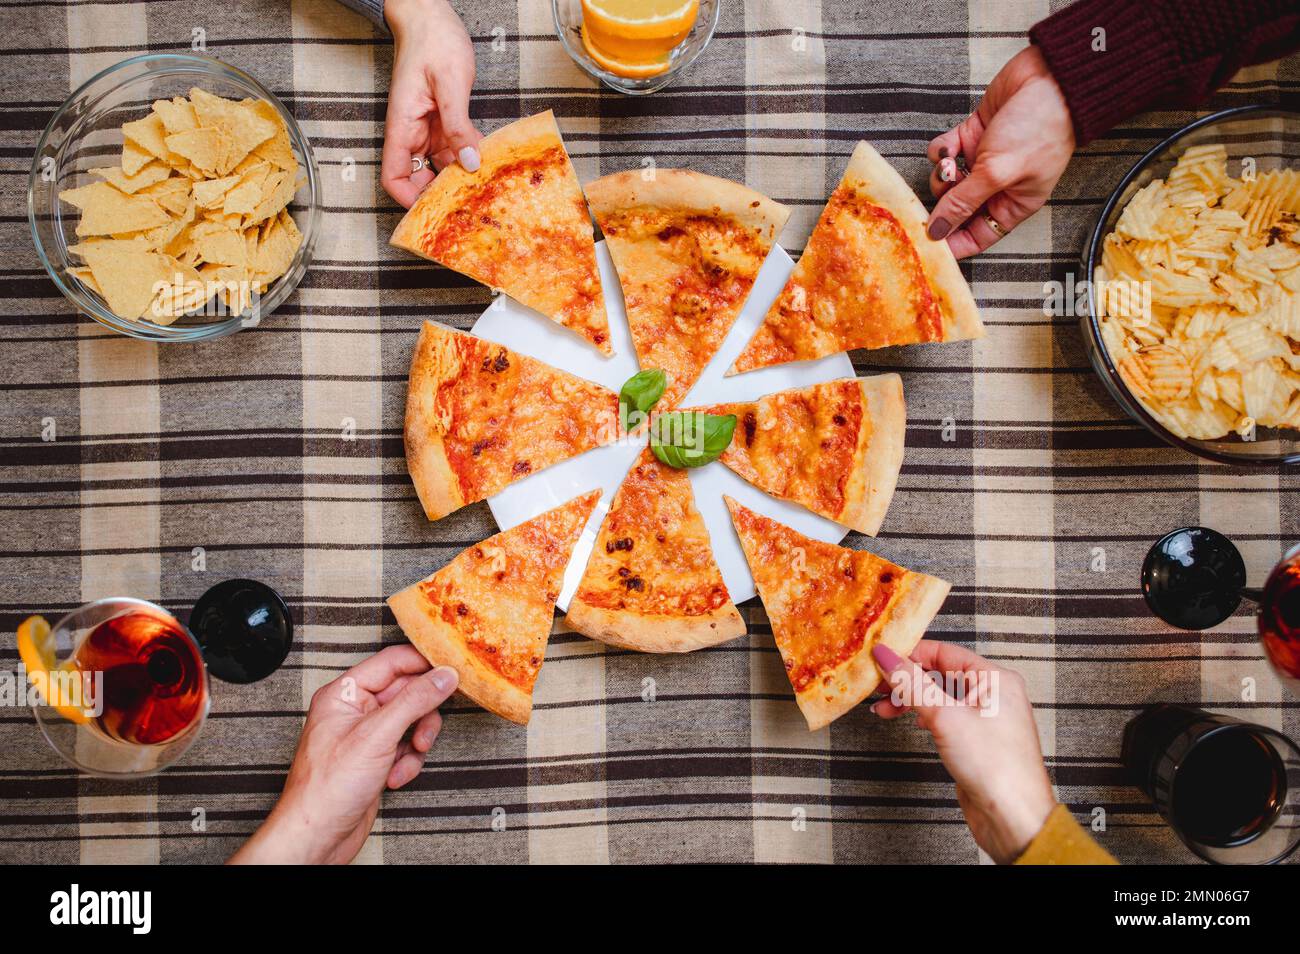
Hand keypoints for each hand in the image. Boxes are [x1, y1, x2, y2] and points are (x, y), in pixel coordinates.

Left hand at [229, 646, 457, 864]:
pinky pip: (405, 746)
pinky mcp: (374, 758)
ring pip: (410, 721)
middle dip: (421, 714)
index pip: (392, 662)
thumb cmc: (326, 789)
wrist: (317, 836)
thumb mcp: (377, 736)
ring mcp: (365, 736)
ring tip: (411, 754)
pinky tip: (395, 775)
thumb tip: (443, 676)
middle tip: (426, 728)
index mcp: (345, 694)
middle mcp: (354, 711)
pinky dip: (407, 761)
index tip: (451, 672)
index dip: (423, 665)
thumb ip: (414, 701)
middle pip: (406, 693)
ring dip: (416, 741)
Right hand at [381, 0, 482, 207]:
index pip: (394, 177)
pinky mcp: (444, 122)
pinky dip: (471, 157)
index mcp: (402, 126)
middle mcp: (412, 133)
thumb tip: (468, 162)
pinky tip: (491, 162)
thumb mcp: (449, 82)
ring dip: (462, 177)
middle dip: (442, 194)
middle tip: (471, 206)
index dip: (409, 200)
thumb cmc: (432, 40)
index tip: (433, 213)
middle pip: (420, 179)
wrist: (431, 16)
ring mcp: (428, 129)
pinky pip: (456, 149)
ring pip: (442, 166)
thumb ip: (458, 124)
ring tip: (486, 190)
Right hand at [871, 640, 1055, 863]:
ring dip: (911, 700)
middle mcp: (993, 694)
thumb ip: (912, 684)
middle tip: (879, 688)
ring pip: (940, 696)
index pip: (944, 652)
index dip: (910, 654)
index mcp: (995, 679)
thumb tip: (887, 656)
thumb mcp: (945, 716)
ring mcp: (986, 718)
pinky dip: (924, 716)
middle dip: (906, 680)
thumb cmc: (995, 767)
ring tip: (885, 709)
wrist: (1013, 817)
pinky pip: (946, 717)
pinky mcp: (977, 740)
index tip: (882, 659)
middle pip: (940, 674)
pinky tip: (913, 723)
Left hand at [925, 44, 1073, 257]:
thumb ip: (964, 202)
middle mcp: (997, 186)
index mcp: (1013, 205)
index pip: (977, 236)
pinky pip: (944, 153)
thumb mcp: (998, 173)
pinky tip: (950, 145)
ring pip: (945, 182)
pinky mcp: (972, 136)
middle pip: (956, 210)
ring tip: (951, 162)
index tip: (929, 242)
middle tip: (944, 189)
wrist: (1050, 79)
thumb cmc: (1039, 128)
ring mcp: (983, 161)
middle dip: (943, 203)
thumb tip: (938, 231)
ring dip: (941, 174)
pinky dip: (941, 150)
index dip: (953, 242)